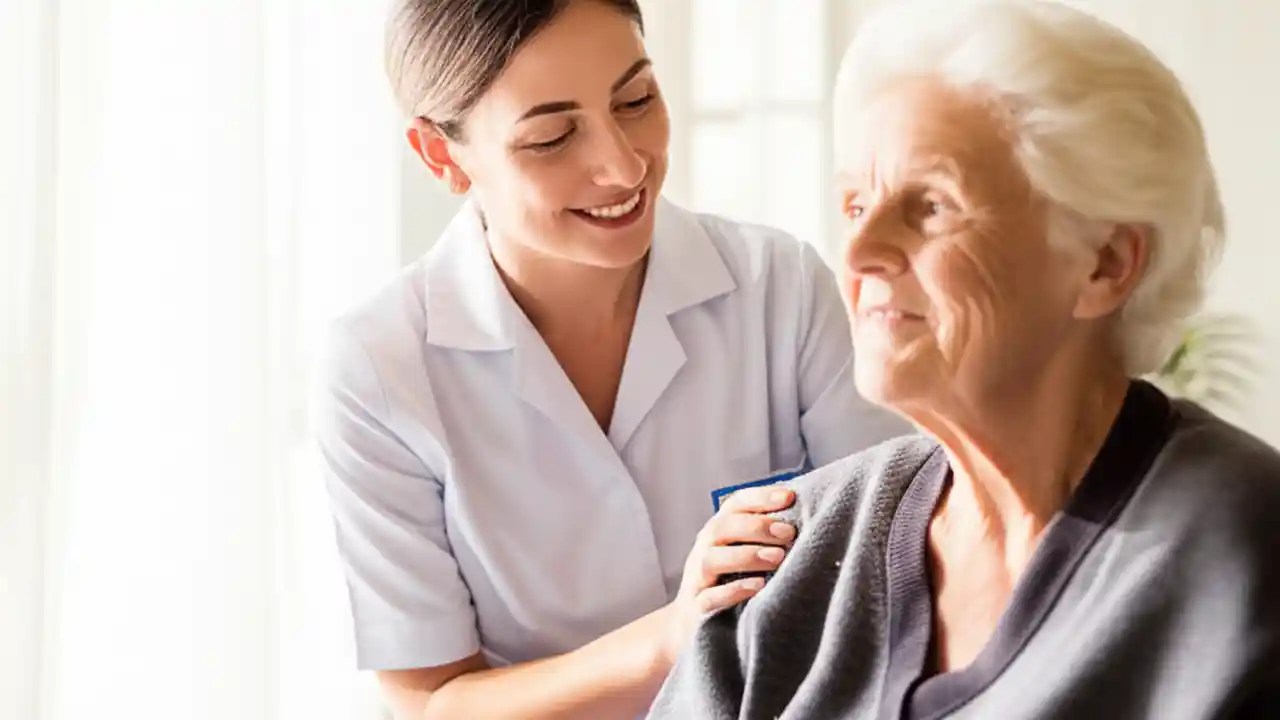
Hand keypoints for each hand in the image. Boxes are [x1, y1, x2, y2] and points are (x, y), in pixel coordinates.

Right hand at [660, 486, 796, 663]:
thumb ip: (766, 535)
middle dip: (757, 526)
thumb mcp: (742, 552)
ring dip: (746, 555)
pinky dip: (732, 591)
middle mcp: (705, 549)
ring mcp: (698, 578)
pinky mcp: (696, 608)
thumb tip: (807, 514)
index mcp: (719, 530)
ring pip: (713, 560)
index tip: (789, 497)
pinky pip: (709, 597)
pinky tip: (757, 586)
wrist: (691, 624)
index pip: (736, 504)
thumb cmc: (728, 581)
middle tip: (788, 532)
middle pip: (723, 528)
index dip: (761, 497)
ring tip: (778, 557)